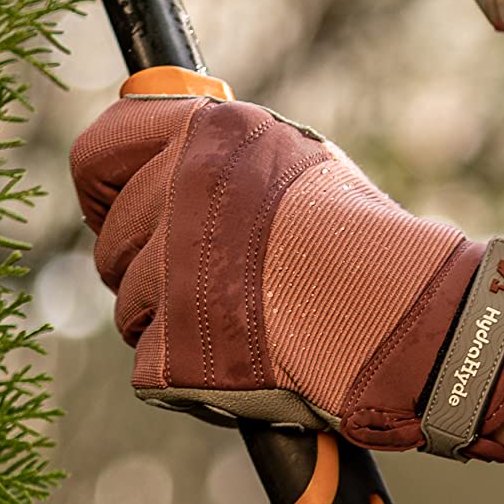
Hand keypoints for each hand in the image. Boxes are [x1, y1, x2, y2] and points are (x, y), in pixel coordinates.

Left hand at [70, 91, 503, 457]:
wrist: (404, 312)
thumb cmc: (358, 234)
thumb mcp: (291, 158)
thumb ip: (215, 151)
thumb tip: (151, 151)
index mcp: (209, 134)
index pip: (99, 150)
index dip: (106, 185)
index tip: (121, 206)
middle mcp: (181, 193)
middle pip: (113, 242)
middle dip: (151, 264)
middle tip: (217, 275)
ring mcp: (173, 274)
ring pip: (131, 307)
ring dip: (175, 318)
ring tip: (250, 312)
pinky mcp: (174, 349)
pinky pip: (151, 364)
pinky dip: (191, 369)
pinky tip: (247, 351)